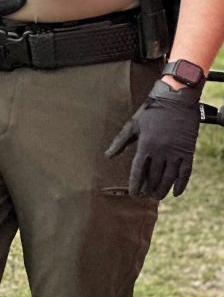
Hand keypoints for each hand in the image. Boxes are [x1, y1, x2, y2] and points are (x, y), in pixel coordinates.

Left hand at [105, 80, 200, 198]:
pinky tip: (176, 193)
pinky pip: (186, 172)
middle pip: (154, 176)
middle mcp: (161, 151)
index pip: (138, 170)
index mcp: (145, 144)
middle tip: (145, 196)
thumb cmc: (151, 111)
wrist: (175, 100)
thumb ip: (120, 142)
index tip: (133, 194)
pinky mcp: (188, 151)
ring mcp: (176, 152)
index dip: (135, 184)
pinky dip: (181, 184)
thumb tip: (107, 156)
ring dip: (163, 189)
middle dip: (149, 188)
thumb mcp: (132, 124)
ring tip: (157, 196)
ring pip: (169, 177)